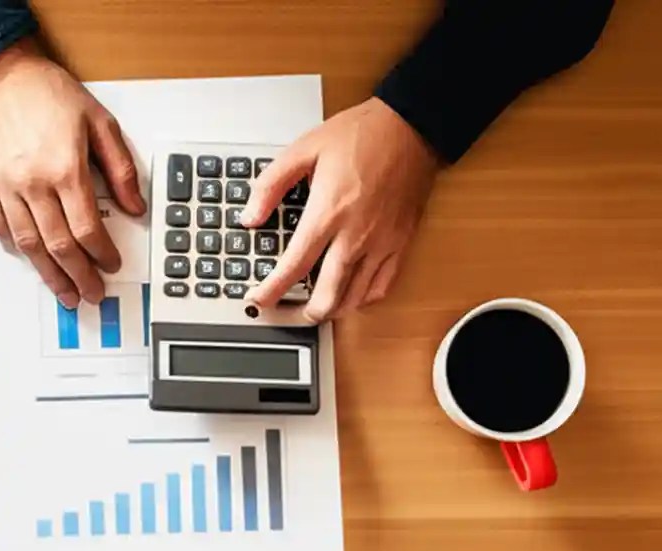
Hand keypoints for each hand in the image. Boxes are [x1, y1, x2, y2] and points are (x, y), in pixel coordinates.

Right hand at [0, 39, 145, 308]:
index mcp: (65, 170)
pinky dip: (16, 246)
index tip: (111, 265)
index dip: (102, 254)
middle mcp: (33, 185)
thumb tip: (135, 206)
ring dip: (48, 274)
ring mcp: (6, 188)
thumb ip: (120, 167)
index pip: (87, 229)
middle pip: (59, 246)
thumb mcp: (99, 121)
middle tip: (91, 294)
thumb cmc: (48, 93)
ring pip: (29, 245)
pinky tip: (30, 259)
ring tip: (64, 292)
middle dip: (79, 276)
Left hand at [240, 97, 439, 320]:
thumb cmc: (362, 135)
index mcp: (328, 212)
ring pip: (355, 298)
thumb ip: (270, 185)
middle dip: (301, 313)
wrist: (412, 127)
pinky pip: (382, 286)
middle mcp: (356, 234)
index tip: (258, 299)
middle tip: (284, 312)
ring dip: (330, 311)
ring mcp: (382, 242)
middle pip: (327, 295)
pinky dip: (362, 299)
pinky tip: (349, 295)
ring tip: (311, 309)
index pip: (295, 266)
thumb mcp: (304, 149)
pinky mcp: (401, 242)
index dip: (272, 290)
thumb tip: (249, 217)